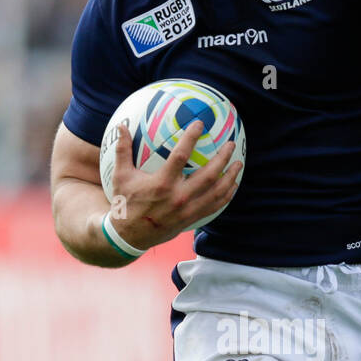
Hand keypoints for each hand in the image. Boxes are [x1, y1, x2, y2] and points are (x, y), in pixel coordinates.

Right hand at [108, 119, 240, 250]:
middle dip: (223, 158)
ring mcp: (187, 210)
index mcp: (162, 183)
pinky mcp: (191, 219)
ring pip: (216, 192)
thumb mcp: (121, 176)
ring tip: (239, 164)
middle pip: (209, 174)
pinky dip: (226, 196)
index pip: (181, 156)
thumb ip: (123, 151)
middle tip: (230, 144)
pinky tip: (232, 186)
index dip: (191, 138)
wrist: (129, 236)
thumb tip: (121, 126)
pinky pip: (214, 207)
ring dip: (230, 177)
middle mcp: (178, 197)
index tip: (199, 124)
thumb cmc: (125, 203)